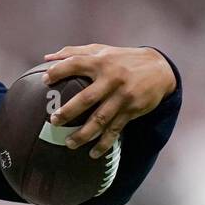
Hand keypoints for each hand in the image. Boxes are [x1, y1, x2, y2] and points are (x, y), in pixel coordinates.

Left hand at [42, 45, 176, 158]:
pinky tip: (93, 153)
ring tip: (68, 143)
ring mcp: (122, 97)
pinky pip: (115, 130)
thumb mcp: (102, 50)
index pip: (76, 64)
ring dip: (83, 134)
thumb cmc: (123, 59)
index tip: (44, 81)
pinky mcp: (132, 110)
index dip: (59, 71)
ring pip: (100, 119)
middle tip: (53, 121)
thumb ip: (74, 52)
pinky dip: (104, 143)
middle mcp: (112, 79)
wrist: (160, 69)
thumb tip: (47, 58)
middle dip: (68, 112)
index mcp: (102, 62)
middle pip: (87, 98)